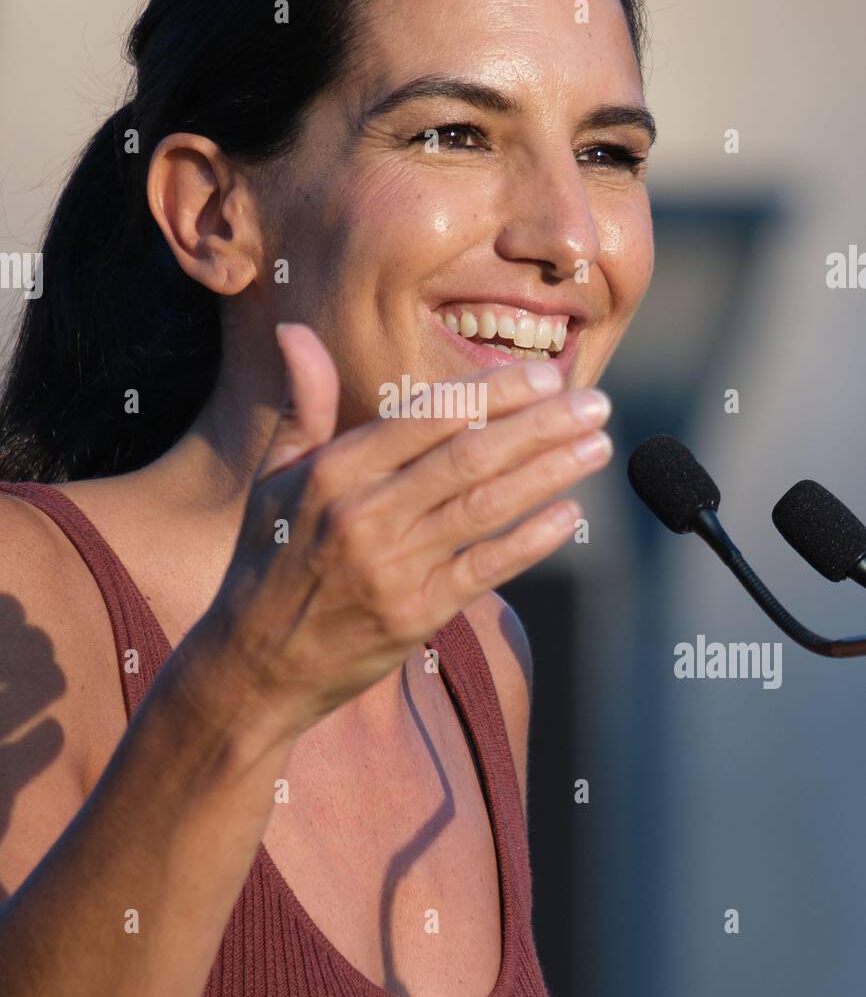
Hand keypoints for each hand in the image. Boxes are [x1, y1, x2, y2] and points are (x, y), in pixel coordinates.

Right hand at [209, 323, 611, 739]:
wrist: (254, 667)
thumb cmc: (267, 560)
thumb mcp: (271, 478)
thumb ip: (301, 404)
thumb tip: (295, 329)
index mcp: (332, 472)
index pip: (426, 416)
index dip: (490, 393)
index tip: (542, 375)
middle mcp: (364, 515)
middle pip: (468, 456)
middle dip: (539, 425)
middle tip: (593, 403)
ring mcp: (392, 568)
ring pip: (485, 507)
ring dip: (548, 473)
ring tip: (597, 447)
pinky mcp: (415, 616)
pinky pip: (485, 570)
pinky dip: (530, 541)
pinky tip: (568, 515)